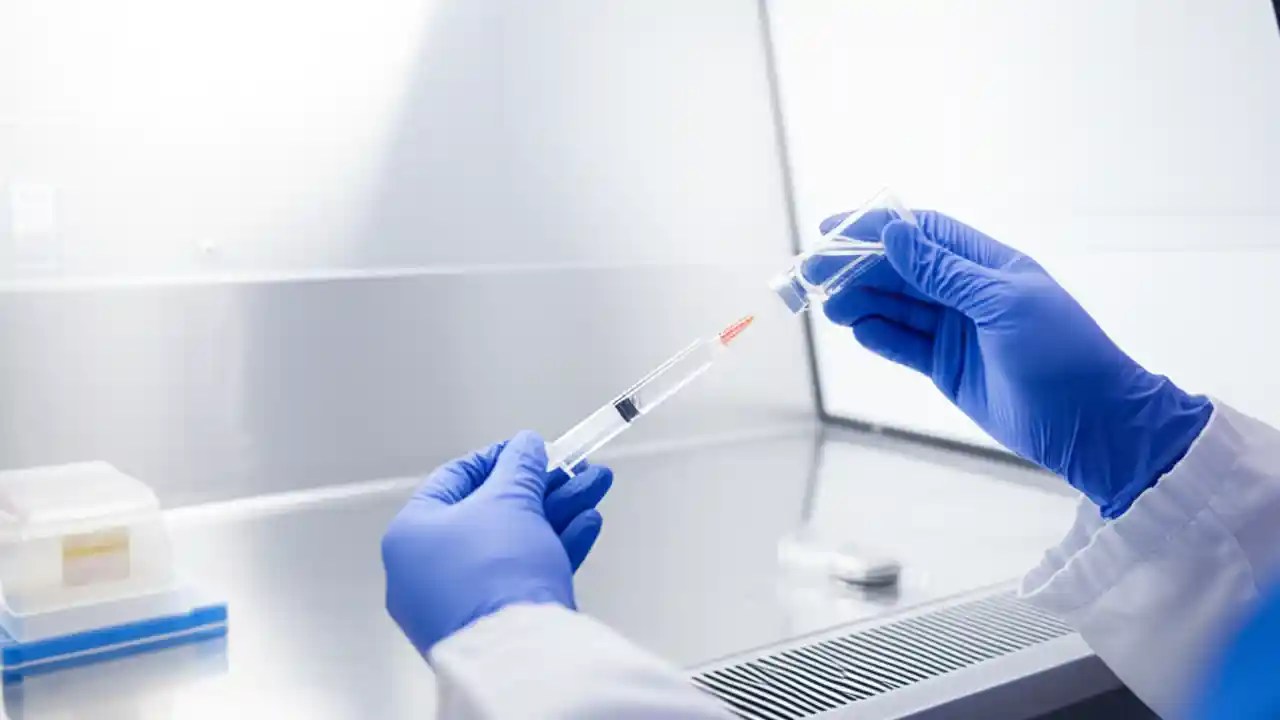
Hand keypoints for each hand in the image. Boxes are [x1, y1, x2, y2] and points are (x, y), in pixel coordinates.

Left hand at [381, 431, 612, 653]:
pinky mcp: (492, 623)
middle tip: (577, 468)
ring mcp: (460, 600)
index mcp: (412, 533)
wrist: (515, 650)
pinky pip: (521, 576)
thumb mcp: (510, 501)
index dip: (497, 458)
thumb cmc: (495, 567)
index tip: (531, 448)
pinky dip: (553, 549)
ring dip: (558, 512)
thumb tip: (525, 445)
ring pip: (514, 544)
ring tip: (595, 487)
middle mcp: (427, 569)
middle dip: (542, 487)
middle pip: (492, 512)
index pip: (454, 480)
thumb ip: (520, 466)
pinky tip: (586, 525)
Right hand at [818, 210, 1210, 515]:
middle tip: (813, 273)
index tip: (833, 228)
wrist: (1091, 426)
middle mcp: (968, 293)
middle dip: (857, 267)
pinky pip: (903, 345)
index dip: (877, 227)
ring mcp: (956, 331)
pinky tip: (857, 330)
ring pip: (896, 307)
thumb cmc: (1062, 355)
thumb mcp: (1003, 304)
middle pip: (901, 270)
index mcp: (988, 265)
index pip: (923, 233)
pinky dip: (879, 336)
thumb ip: (944, 272)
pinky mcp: (946, 367)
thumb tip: (893, 234)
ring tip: (829, 306)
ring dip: (861, 301)